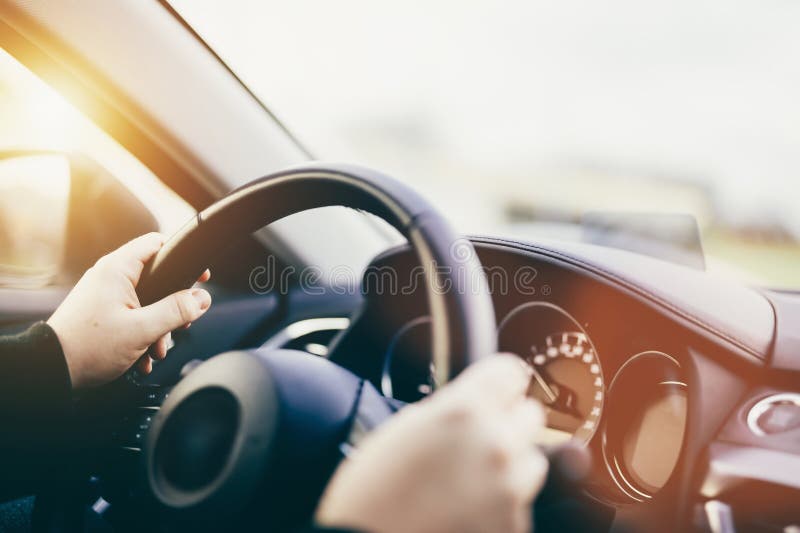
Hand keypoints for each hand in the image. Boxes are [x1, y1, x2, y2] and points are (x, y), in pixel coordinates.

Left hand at [47, 233, 211, 387]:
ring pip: (146, 301)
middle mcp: (109, 277)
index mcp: (117, 269)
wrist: (51, 371)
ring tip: (157, 348)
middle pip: (156, 278)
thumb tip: (202, 298)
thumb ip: (176, 311)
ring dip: (158, 326)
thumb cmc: (88, 347)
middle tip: (181, 322)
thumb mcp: (142, 330)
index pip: (156, 244)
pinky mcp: (101, 312)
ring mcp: (104, 294)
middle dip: (172, 305)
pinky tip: (143, 356)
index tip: (199, 276)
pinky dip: (142, 334)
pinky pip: (132, 315)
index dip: (182, 257)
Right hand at [316, 354, 547, 532]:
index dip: (500, 382)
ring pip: (532, 461)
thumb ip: (447, 409)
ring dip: (511, 465)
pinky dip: (502, 504)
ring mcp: (509, 489)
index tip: (497, 390)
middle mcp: (495, 445)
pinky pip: (521, 502)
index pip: (511, 372)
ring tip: (471, 480)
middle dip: (507, 423)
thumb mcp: (402, 429)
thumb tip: (474, 403)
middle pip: (530, 415)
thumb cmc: (372, 492)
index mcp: (463, 411)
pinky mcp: (514, 525)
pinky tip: (468, 509)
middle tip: (477, 440)